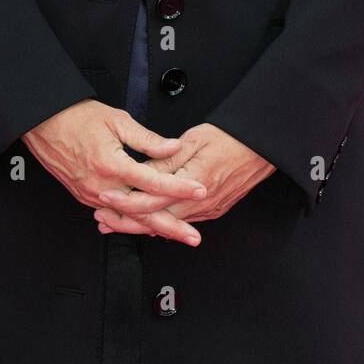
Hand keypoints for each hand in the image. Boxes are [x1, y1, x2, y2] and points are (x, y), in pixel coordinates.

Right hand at [21, 100, 207, 222]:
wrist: (44, 122)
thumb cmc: (77, 117)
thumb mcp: (117, 120)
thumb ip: (147, 139)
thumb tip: (173, 148)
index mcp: (112, 165)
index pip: (154, 182)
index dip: (180, 188)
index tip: (200, 191)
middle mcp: (102, 186)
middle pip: (143, 213)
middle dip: (172, 227)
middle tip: (194, 237)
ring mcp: (91, 195)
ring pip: (128, 219)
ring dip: (153, 229)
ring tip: (176, 236)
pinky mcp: (85, 197)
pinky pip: (113, 215)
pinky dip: (131, 223)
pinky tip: (146, 227)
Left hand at [93, 123, 276, 243]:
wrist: (261, 148)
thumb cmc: (230, 138)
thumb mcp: (193, 141)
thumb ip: (165, 159)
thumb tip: (140, 172)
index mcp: (192, 183)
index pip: (151, 200)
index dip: (125, 202)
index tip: (105, 200)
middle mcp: (199, 203)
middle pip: (155, 220)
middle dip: (126, 222)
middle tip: (103, 220)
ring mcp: (207, 210)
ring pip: (167, 224)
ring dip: (140, 225)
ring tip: (116, 224)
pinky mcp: (212, 211)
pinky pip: (181, 222)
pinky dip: (161, 223)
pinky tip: (147, 223)